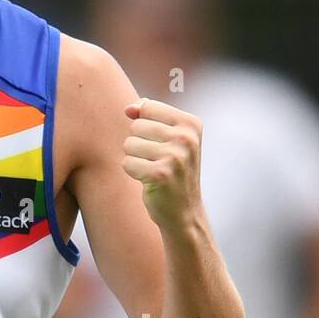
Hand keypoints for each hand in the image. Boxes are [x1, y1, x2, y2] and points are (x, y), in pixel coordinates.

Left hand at [121, 97, 204, 232]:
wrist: (183, 210)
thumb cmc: (172, 169)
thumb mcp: (168, 137)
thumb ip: (148, 115)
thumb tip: (129, 108)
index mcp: (191, 124)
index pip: (147, 107)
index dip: (143, 125)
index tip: (159, 142)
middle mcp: (186, 138)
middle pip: (136, 126)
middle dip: (138, 144)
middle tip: (156, 160)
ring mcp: (175, 156)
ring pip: (129, 144)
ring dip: (135, 159)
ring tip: (153, 169)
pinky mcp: (161, 174)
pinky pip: (127, 163)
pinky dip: (133, 172)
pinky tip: (149, 180)